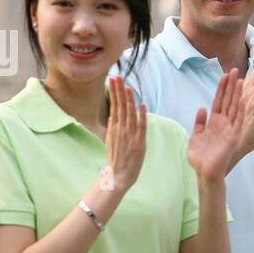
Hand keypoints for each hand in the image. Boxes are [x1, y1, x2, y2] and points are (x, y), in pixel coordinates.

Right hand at [105, 76, 146, 191]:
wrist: (119, 175)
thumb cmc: (116, 157)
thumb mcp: (111, 139)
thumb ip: (114, 127)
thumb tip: (114, 115)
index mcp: (114, 127)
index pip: (114, 105)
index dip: (114, 92)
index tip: (113, 80)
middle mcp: (121, 129)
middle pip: (120, 106)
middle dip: (118, 91)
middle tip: (117, 77)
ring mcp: (130, 136)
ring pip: (129, 114)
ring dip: (129, 99)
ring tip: (127, 86)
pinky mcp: (139, 143)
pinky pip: (141, 127)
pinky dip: (142, 116)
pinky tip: (142, 105)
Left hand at [187, 69, 244, 181]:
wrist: (205, 173)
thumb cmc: (200, 158)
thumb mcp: (195, 136)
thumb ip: (199, 122)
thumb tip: (202, 108)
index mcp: (214, 122)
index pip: (218, 101)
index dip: (221, 88)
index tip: (224, 74)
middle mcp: (223, 123)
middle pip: (228, 100)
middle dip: (231, 85)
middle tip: (235, 70)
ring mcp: (230, 129)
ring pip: (235, 108)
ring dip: (238, 94)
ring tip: (240, 80)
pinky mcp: (233, 137)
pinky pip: (238, 120)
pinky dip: (241, 109)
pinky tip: (243, 98)